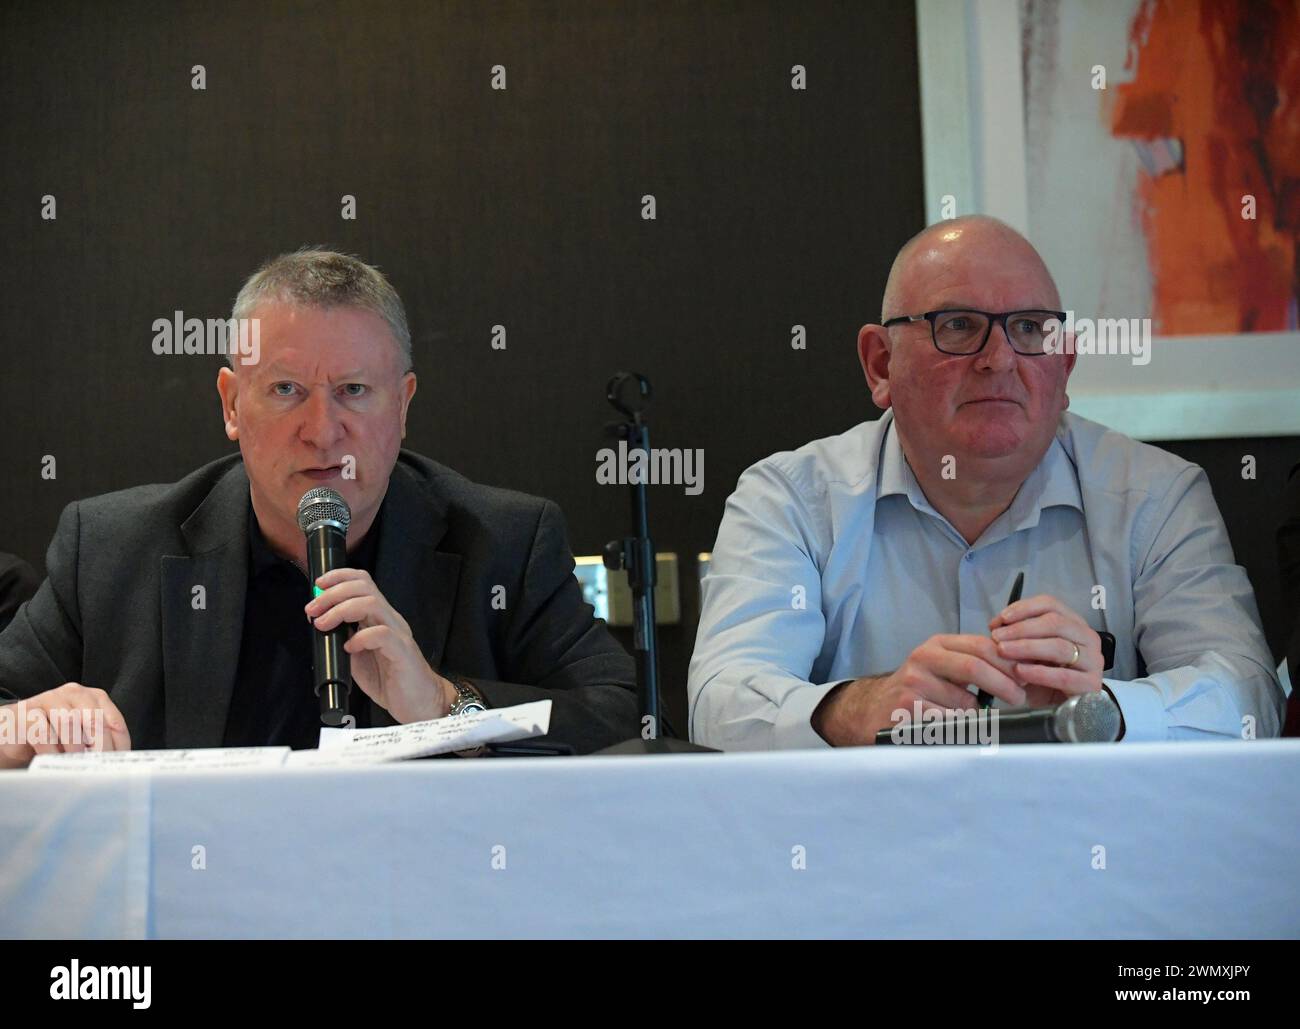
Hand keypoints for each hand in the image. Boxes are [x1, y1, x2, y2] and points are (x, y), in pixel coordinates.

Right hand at [0, 683, 130, 768]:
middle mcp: (75, 693)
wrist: (15, 731)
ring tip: (74, 765)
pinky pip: (42, 732)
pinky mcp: (27, 712)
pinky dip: (50, 750)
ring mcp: (50, 699)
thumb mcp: (81, 736)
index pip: (115, 722)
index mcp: (94, 698)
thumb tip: (117, 763)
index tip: (117, 766)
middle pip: (95, 720)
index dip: (118, 747)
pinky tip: (51, 761)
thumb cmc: (53, 735)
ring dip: (73, 749)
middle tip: (97, 768)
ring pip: (69, 723)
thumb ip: (98, 743)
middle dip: (99, 748)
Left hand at [306, 568, 457, 723]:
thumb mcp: (358, 658)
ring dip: (341, 610)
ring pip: (371, 603)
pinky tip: (349, 648)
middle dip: (332, 593)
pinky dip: (360, 637)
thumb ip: (344, 640)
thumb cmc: (391, 681)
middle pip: (364, 587)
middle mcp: (390, 620)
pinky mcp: (403, 651)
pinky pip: (382, 634)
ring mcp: (398, 633)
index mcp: (380, 618)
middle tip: (312, 609)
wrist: (420, 703)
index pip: (363, 582)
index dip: (339, 577)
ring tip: (323, 624)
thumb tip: (323, 628)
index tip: (317, 585)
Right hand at [812, 634, 1026, 745]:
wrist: (873, 710)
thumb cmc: (919, 691)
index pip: (982, 645)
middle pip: (976, 666)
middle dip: (1005, 685)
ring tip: (974, 720)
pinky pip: (950, 721)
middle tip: (1019, 699)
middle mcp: (924, 657)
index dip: (1009, 662)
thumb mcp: (943, 668)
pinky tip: (954, 728)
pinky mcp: (909, 707)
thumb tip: (1020, 672)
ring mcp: (914, 682)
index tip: (1026, 678)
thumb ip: (975, 664)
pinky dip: (961, 728)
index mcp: (938, 644)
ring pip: (966, 701)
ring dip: (979, 715)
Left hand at [989, 593, 1103, 705]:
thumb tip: (995, 625)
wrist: (1065, 709)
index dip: (1024, 608)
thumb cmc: (1044, 675)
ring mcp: (1093, 661)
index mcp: (1073, 623)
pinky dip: (1039, 672)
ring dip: (1027, 647)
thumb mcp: (1029, 652)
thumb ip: (1016, 636)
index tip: (1000, 619)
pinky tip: (1020, 672)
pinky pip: (1064, 676)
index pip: (1051, 604)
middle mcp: (1087, 638)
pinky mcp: (1092, 685)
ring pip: (1059, 646)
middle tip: (996, 637)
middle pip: (1055, 623)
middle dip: (1021, 628)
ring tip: (1003, 651)